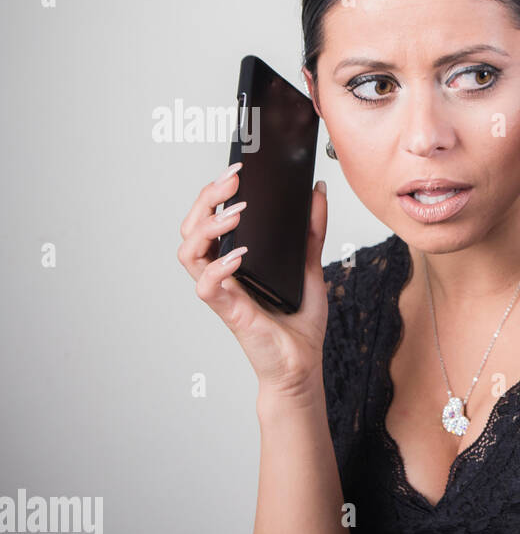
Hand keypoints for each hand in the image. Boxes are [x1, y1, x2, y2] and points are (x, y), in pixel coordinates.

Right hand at [176, 165, 330, 398]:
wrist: (303, 363)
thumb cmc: (298, 319)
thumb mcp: (309, 265)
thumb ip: (311, 230)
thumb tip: (317, 191)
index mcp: (233, 258)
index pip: (208, 218)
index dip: (214, 192)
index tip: (236, 170)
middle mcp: (221, 272)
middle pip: (190, 227)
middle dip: (206, 199)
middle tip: (231, 181)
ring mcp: (222, 291)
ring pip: (189, 252)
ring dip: (208, 228)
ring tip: (236, 214)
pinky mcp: (229, 312)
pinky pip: (208, 287)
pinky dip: (219, 267)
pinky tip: (239, 255)